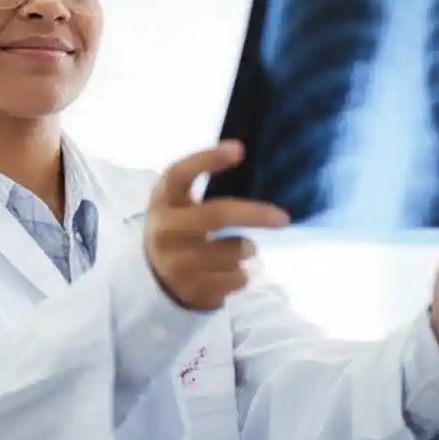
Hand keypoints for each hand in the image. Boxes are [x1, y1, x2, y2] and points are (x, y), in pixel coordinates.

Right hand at [144, 141, 290, 310]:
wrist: (156, 280)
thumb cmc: (179, 231)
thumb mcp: (180, 206)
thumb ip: (201, 188)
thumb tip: (242, 155)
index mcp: (162, 203)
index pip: (178, 174)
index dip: (206, 160)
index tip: (239, 149)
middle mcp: (164, 232)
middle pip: (215, 215)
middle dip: (254, 214)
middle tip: (283, 218)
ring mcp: (175, 264)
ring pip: (233, 251)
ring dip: (244, 249)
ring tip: (238, 250)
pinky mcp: (191, 290)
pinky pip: (236, 278)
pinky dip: (240, 274)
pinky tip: (228, 271)